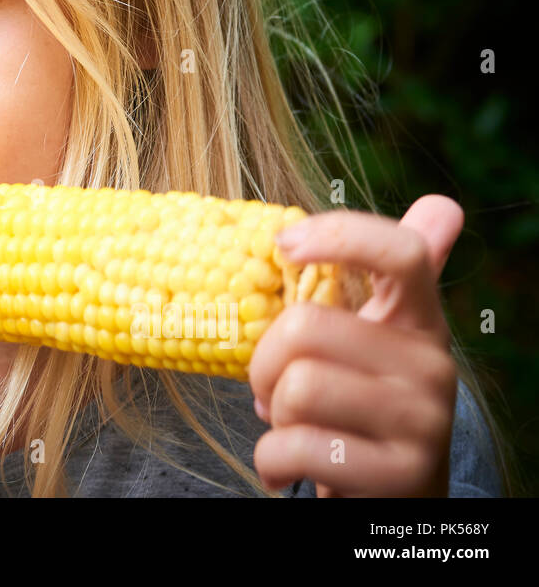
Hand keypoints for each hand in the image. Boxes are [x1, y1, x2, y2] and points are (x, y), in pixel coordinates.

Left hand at [248, 195, 463, 496]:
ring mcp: (421, 424)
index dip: (340, 234)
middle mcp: (432, 367)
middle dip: (263, 363)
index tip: (283, 244)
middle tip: (270, 389)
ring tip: (289, 426)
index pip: (403, 253)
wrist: (392, 498)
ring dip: (270, 414)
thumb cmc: (362, 405)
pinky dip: (270, 461)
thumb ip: (391, 276)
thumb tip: (443, 207)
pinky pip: (295, 448)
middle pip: (306, 327)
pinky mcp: (398, 475)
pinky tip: (285, 468)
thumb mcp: (378, 342)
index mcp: (420, 322)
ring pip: (296, 388)